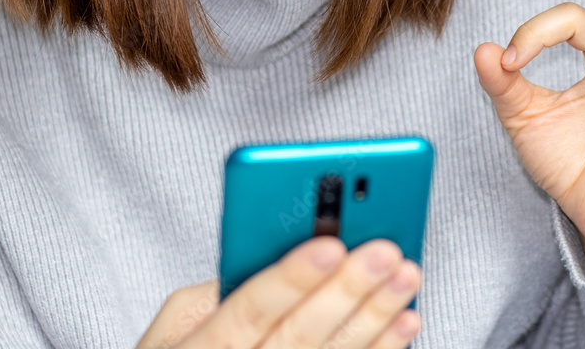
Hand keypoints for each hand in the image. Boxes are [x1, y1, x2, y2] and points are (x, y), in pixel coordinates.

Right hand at [136, 237, 421, 348]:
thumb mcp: (179, 322)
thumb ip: (222, 287)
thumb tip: (279, 248)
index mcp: (200, 346)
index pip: (248, 310)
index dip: (291, 279)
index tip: (330, 246)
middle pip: (300, 334)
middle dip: (347, 290)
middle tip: (385, 252)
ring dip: (376, 316)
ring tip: (405, 278)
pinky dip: (381, 348)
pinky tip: (404, 321)